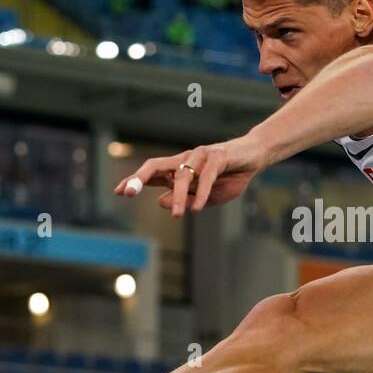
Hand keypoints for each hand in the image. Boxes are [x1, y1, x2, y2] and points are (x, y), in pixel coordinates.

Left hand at [114, 135, 267, 216]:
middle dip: (140, 178)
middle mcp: (185, 159)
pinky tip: (198, 207)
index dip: (135, 181)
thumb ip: (184, 199)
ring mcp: (201, 157)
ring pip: (183, 175)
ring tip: (178, 215)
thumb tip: (160, 202)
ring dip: (179, 196)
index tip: (118, 192)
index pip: (152, 173)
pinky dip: (202, 192)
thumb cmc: (229, 176)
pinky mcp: (218, 157)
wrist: (254, 156)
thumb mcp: (205, 196)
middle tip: (127, 192)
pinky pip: (207, 176)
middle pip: (156, 165)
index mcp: (179, 168)